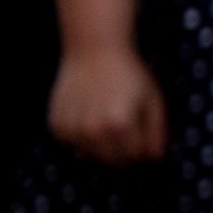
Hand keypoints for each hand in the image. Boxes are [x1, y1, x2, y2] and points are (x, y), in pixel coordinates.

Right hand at [47, 46, 163, 163]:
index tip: (143, 134)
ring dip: (101, 146)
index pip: (134, 156)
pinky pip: (72, 144)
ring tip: (107, 119)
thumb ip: (156, 132)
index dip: (142, 148)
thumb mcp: (152, 101)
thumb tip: (154, 159)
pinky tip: (89, 116)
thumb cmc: (129, 75)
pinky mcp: (56, 124)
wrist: (93, 51)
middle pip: (112, 160)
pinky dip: (81, 138)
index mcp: (119, 125)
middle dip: (123, 152)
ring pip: (91, 155)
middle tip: (126, 128)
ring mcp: (71, 128)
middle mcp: (92, 130)